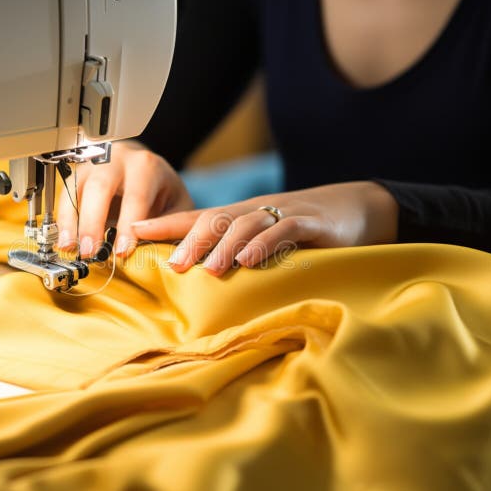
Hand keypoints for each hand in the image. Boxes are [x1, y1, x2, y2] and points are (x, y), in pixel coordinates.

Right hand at [56, 140, 193, 257]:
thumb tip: (152, 253)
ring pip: (76, 187)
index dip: (128, 225)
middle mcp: (118, 159)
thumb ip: (167, 228)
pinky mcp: (78, 174)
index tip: (122, 252)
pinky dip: (63, 218)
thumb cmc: (162, 191)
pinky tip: (63, 238)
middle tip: (90, 251)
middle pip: (100, 186)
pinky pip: (66, 194)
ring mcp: (94, 164)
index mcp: (146, 165)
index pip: (136, 196)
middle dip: (93, 221)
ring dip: (70, 220)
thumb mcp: (178, 206)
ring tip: (69, 247)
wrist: (146, 169)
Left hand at [132, 181, 398, 275]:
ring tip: (207, 269)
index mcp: (240, 216)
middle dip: (190, 240)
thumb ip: (237, 255)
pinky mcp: (310, 223)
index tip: (133, 232)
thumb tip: (199, 283)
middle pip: (215, 219)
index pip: (196, 217)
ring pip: (245, 224)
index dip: (164, 224)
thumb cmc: (303, 230)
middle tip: (171, 265)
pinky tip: (250, 260)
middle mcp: (255, 211)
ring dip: (224, 246)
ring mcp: (282, 214)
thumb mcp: (266, 241)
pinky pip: (283, 229)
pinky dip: (265, 244)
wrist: (357, 207)